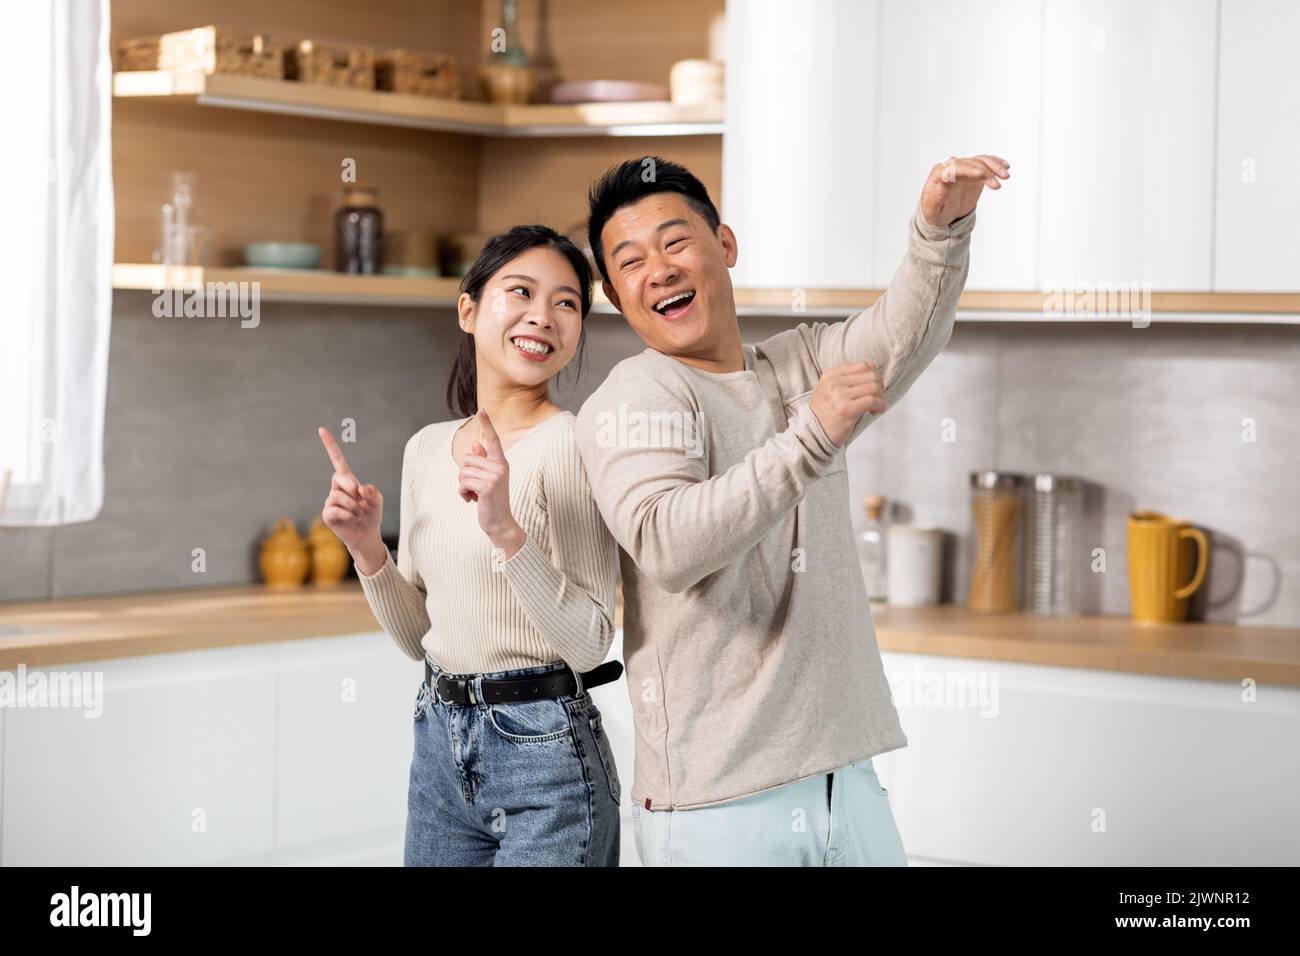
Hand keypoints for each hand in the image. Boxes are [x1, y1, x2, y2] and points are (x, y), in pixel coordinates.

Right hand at [317, 427, 386, 574]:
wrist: (367, 535)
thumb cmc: (371, 515)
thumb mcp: (378, 501)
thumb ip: (373, 492)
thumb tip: (360, 489)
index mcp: (348, 481)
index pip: (337, 460)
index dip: (330, 445)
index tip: (321, 430)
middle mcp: (336, 489)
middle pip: (338, 478)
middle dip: (350, 485)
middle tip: (360, 496)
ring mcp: (330, 501)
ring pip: (338, 496)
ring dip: (353, 506)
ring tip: (358, 514)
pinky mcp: (327, 514)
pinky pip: (335, 510)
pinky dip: (348, 515)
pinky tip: (351, 520)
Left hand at [458, 409, 524, 558]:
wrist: (500, 523)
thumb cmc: (491, 500)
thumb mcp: (487, 479)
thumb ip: (482, 461)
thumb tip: (474, 443)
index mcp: (501, 462)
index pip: (492, 440)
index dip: (487, 424)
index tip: (482, 410)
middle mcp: (500, 466)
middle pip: (467, 459)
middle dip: (464, 474)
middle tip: (474, 488)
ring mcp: (495, 476)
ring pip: (463, 470)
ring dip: (463, 485)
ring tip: (474, 495)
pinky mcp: (488, 486)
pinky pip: (463, 482)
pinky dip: (462, 493)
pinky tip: (472, 500)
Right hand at [809, 363, 886, 446]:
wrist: (814, 433)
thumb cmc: (826, 413)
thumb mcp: (830, 389)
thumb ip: (848, 379)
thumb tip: (875, 376)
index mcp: (831, 375)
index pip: (863, 365)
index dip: (875, 375)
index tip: (874, 387)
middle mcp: (834, 383)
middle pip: (871, 375)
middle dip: (879, 387)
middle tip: (877, 398)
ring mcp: (839, 396)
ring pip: (874, 388)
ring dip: (880, 398)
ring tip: (875, 407)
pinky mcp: (847, 410)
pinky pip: (873, 401)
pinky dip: (880, 406)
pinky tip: (876, 412)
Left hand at [920, 154, 1009, 226]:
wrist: (941, 213)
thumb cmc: (933, 211)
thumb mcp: (931, 209)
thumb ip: (935, 197)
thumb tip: (941, 184)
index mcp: (938, 174)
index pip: (953, 168)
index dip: (968, 170)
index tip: (982, 174)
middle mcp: (951, 167)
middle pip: (970, 163)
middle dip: (985, 171)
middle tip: (997, 184)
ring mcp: (963, 168)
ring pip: (980, 161)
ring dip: (994, 166)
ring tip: (1005, 176)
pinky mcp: (973, 171)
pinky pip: (985, 163)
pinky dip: (995, 164)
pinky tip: (1005, 167)